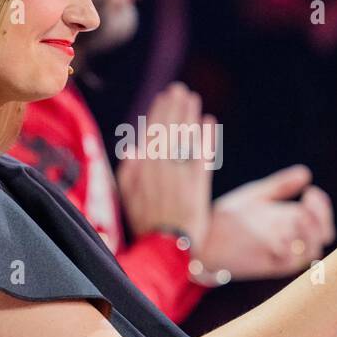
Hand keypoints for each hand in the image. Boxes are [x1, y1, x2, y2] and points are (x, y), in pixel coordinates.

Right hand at [117, 82, 213, 246]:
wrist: (167, 246)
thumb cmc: (145, 221)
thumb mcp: (127, 196)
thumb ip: (128, 170)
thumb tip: (132, 147)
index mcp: (143, 167)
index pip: (152, 131)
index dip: (159, 111)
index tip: (164, 96)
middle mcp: (163, 165)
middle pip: (171, 128)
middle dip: (175, 107)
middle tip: (180, 90)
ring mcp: (182, 171)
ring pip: (186, 136)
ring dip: (190, 115)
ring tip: (193, 99)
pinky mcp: (199, 181)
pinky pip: (203, 152)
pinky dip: (206, 136)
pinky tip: (209, 122)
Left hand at [194, 165, 334, 279]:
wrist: (202, 238)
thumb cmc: (227, 218)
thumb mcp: (256, 197)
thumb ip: (280, 186)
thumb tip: (306, 173)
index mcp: (289, 222)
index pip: (319, 220)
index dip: (322, 207)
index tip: (311, 192)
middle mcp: (289, 238)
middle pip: (321, 235)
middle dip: (321, 218)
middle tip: (308, 202)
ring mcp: (280, 253)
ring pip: (312, 250)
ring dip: (311, 232)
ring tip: (300, 214)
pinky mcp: (269, 265)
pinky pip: (291, 262)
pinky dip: (293, 247)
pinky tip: (284, 232)